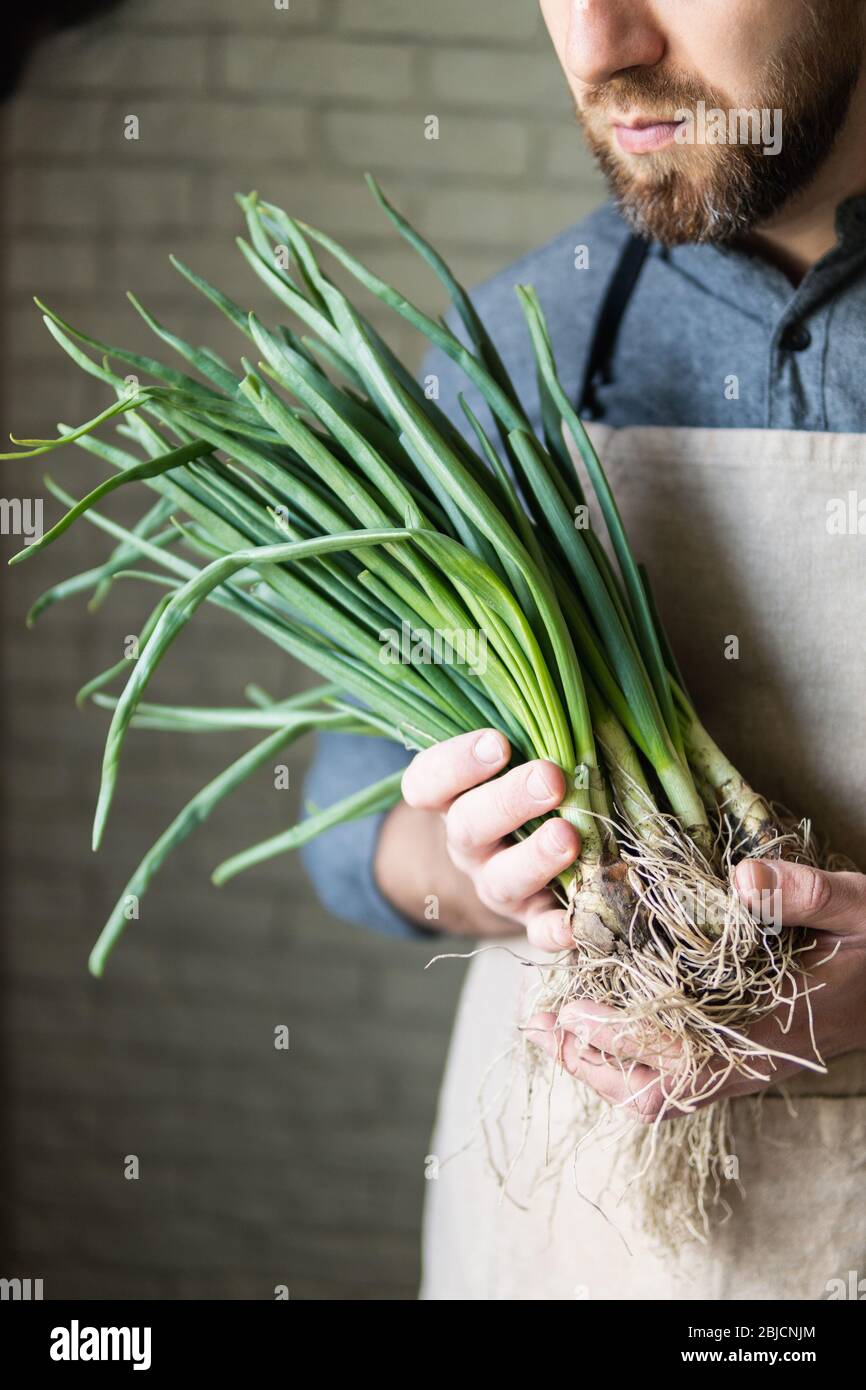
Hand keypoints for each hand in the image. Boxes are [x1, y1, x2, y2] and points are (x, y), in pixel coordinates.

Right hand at [384, 728, 580, 942]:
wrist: (516, 863)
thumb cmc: (520, 789)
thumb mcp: (512, 761)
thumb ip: (531, 733)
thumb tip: (575, 698)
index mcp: (454, 798)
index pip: (429, 782)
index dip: (456, 764)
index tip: (497, 742)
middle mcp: (468, 843)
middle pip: (469, 825)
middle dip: (509, 801)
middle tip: (549, 778)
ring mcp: (497, 883)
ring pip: (501, 879)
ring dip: (534, 859)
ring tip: (568, 836)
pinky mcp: (531, 919)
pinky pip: (536, 930)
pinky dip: (554, 931)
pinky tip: (575, 924)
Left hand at [527, 858, 865, 1120]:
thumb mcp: (857, 907)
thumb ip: (805, 894)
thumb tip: (742, 879)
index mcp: (771, 1033)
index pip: (678, 1053)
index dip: (619, 1033)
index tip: (571, 1007)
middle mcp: (748, 1064)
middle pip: (653, 1094)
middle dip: (589, 1063)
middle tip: (538, 1022)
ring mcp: (741, 1071)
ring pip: (656, 1096)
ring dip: (598, 1066)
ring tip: (550, 1026)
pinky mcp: (736, 1063)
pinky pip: (668, 1082)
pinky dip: (622, 1060)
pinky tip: (594, 1021)